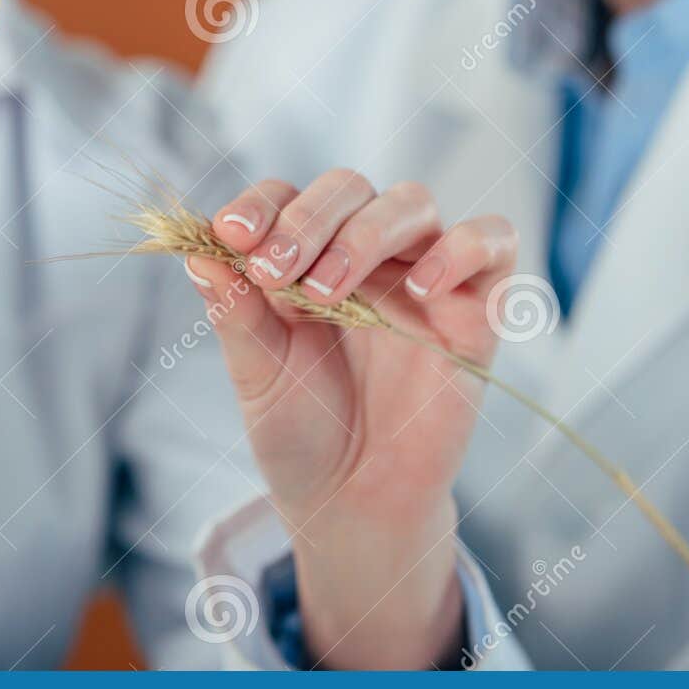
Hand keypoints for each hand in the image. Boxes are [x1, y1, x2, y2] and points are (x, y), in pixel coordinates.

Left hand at [186, 171, 516, 668]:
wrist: (352, 501)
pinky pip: (492, 243)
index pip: (285, 197)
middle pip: (347, 188)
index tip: (230, 234)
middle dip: (307, 219)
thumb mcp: (256, 373)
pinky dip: (460, 248)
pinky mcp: (474, 308)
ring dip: (363, 234)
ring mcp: (420, 275)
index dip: (260, 205)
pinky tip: (418, 288)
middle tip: (274, 271)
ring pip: (411, 204)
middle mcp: (363, 253)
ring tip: (325, 292)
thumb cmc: (301, 429)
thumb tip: (196, 255)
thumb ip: (235, 313)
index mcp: (303, 256)